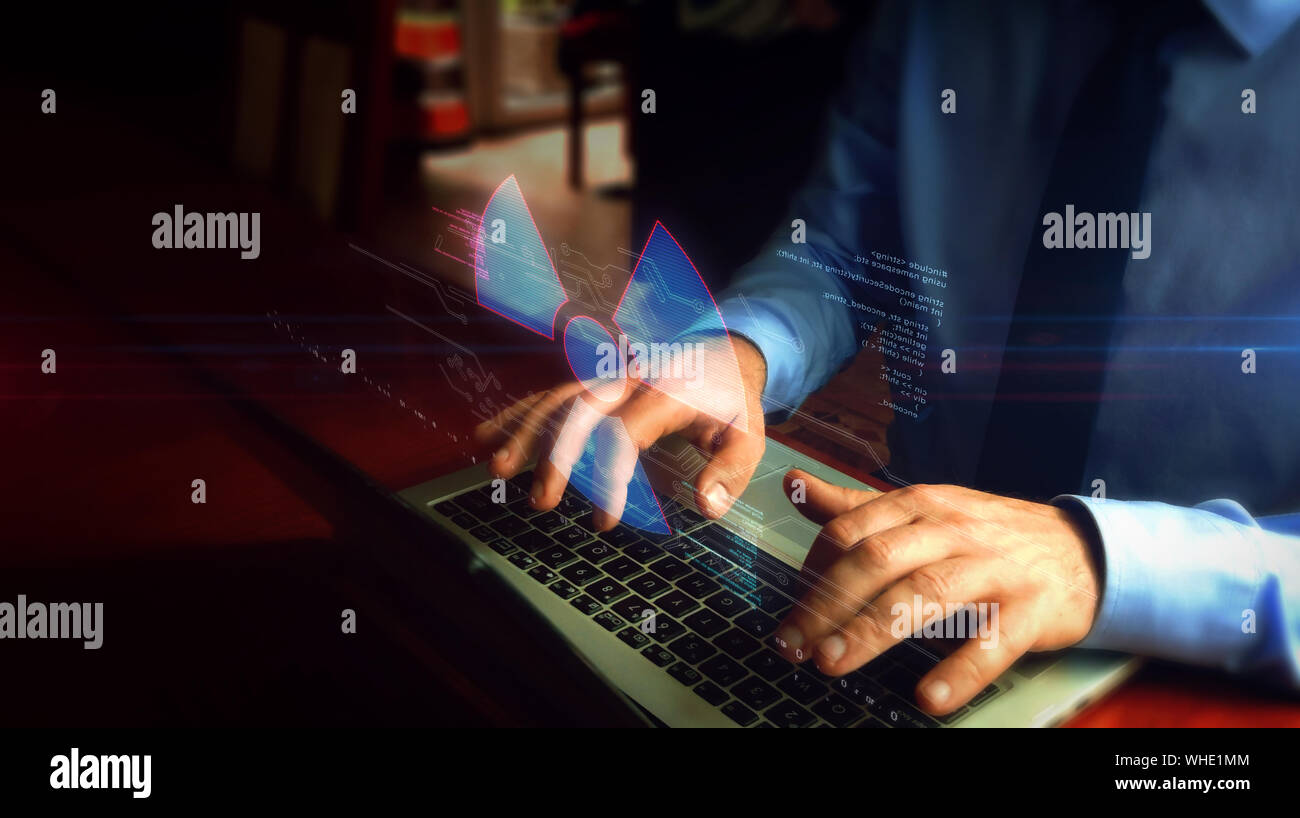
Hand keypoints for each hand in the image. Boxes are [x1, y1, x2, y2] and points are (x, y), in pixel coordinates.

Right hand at [474, 335, 767, 528]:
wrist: (725, 350)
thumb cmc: (732, 399)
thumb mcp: (750, 435)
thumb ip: (729, 472)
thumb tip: (705, 506)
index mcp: (668, 390)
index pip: (626, 431)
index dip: (610, 476)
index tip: (605, 519)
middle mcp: (631, 378)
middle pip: (582, 410)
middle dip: (555, 455)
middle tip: (540, 500)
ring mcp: (609, 377)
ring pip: (559, 399)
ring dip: (525, 433)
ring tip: (497, 469)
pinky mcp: (596, 382)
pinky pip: (553, 395)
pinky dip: (519, 415)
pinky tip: (488, 436)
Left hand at [773, 470, 1101, 714]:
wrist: (1083, 550)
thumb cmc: (987, 534)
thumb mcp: (923, 510)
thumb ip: (856, 506)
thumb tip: (794, 485)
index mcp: (920, 504)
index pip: (852, 529)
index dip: (812, 570)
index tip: (789, 610)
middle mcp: (953, 530)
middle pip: (879, 559)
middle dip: (829, 603)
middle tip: (794, 644)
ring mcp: (993, 567)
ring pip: (925, 595)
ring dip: (872, 630)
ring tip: (833, 663)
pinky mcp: (1031, 609)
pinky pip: (992, 640)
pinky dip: (959, 669)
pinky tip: (927, 695)